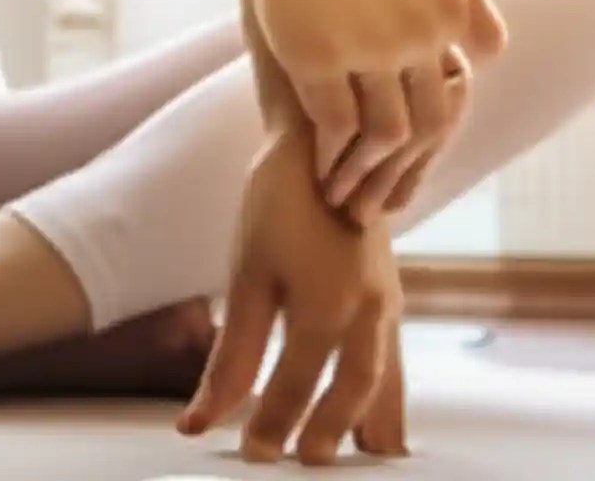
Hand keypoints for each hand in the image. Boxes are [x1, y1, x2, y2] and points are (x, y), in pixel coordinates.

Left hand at [176, 129, 402, 465]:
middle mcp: (367, 311)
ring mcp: (387, 303)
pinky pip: (396, 360)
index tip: (248, 456)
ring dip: (371, 426)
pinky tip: (379, 422)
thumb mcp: (245, 276)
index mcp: (326, 307)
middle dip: (325, 435)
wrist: (323, 145)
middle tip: (303, 466)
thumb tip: (198, 422)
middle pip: (350, 394)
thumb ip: (231, 357)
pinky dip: (389, 398)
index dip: (269, 427)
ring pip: (386, 383)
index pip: (292, 388)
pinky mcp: (392, 295)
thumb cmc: (278, 205)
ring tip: (367, 463)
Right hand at [244, 0, 506, 222]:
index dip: (433, 144)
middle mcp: (420, 29)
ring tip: (340, 194)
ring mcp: (371, 44)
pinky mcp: (320, 56)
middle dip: (400, 175)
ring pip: (385, 133)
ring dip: (364, 174)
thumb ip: (465, 3)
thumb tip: (489, 56)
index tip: (406, 172)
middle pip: (428, 126)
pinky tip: (315, 169)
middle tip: (374, 207)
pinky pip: (334, 125)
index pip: (455, 100)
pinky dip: (328, 156)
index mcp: (449, 9)